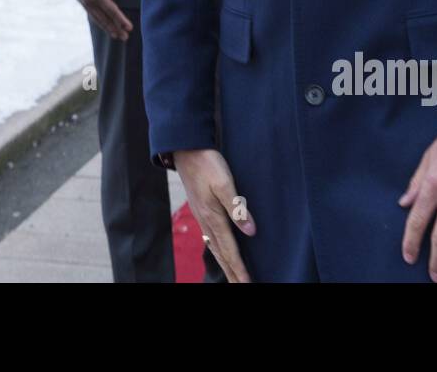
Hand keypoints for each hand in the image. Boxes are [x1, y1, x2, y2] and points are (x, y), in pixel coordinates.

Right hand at [65, 0, 134, 39]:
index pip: (112, 11)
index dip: (121, 20)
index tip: (129, 28)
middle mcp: (90, 2)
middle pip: (105, 19)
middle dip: (115, 28)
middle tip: (124, 38)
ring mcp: (85, 3)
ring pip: (97, 19)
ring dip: (107, 28)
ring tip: (115, 35)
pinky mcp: (81, 1)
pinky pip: (92, 15)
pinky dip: (99, 22)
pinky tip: (103, 25)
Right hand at [175, 148, 254, 282]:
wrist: (185, 149)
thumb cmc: (207, 163)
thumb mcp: (224, 182)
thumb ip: (237, 207)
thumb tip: (251, 231)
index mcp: (213, 216)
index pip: (229, 249)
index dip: (239, 268)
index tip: (247, 283)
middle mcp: (206, 220)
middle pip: (221, 254)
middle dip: (232, 273)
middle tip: (242, 287)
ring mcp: (201, 216)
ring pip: (215, 247)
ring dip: (225, 264)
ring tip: (233, 277)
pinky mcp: (201, 210)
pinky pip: (210, 237)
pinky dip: (217, 250)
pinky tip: (219, 252)